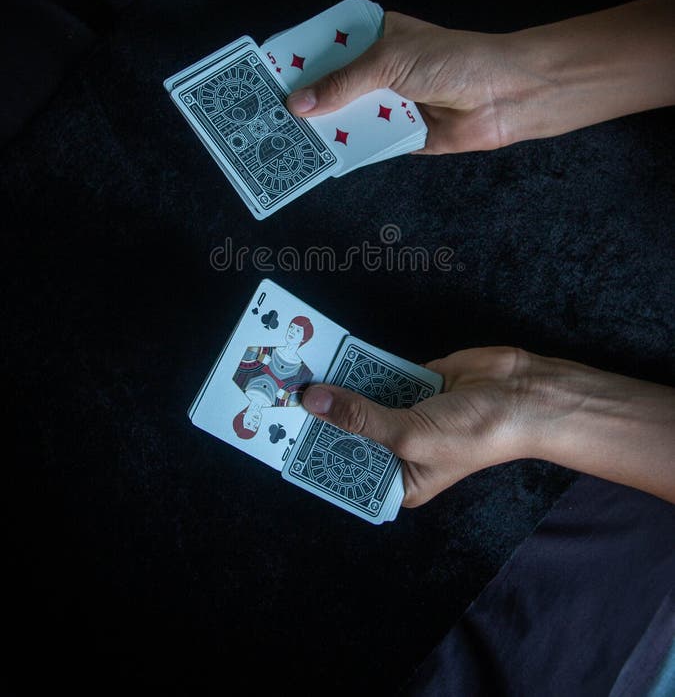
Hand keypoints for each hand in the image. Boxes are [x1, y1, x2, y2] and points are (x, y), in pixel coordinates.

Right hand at [288, 0, 674, 153]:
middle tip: (267, 114)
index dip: (299, 59)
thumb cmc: (453, 60)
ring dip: (326, 128)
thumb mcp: (389, 62)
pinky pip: (368, 144)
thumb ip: (342, 83)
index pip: (327, 45)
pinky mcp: (401, 135)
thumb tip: (299, 103)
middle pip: (333, 87)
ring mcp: (390, 104)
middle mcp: (380, 71)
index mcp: (375, 39)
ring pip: (348, 117)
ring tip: (285, 139)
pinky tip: (321, 157)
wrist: (505, 95)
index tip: (267, 73)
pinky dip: (349, 150)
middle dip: (307, 100)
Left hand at [302, 347, 533, 506]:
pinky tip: (328, 356)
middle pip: (349, 431)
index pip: (348, 470)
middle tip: (280, 397)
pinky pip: (377, 374)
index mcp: (399, 480)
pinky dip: (359, 366)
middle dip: (323, 416)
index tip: (282, 435)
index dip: (317, 453)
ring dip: (337, 387)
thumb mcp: (410, 435)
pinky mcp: (411, 380)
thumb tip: (313, 401)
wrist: (523, 393)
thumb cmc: (473, 433)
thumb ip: (360, 417)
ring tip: (294, 373)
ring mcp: (403, 412)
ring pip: (360, 399)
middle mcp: (397, 448)